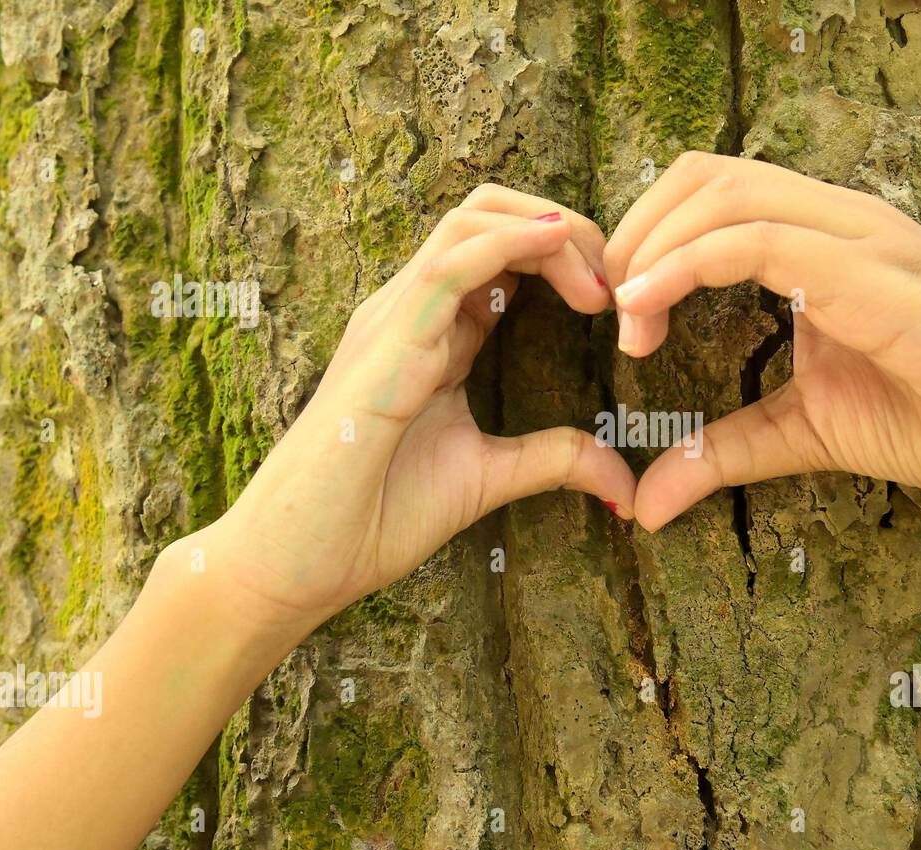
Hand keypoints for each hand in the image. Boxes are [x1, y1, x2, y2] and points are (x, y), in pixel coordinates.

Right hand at [196, 186, 634, 636]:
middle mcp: (412, 310)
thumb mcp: (487, 478)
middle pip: (489, 214)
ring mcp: (393, 320)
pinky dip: (508, 243)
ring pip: (470, 221)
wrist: (297, 564)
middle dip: (566, 225)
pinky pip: (448, 266)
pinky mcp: (385, 345)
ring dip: (548, 230)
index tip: (622, 300)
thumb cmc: (372, 517)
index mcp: (436, 331)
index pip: (503, 253)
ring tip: (601, 279)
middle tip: (621, 276)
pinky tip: (555, 247)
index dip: (568, 256)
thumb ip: (552, 462)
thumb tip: (623, 481)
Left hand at [603, 152, 920, 531]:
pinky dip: (690, 263)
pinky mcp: (878, 276)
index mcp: (822, 240)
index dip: (645, 236)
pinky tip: (652, 307)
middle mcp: (839, 220)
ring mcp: (862, 239)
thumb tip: (641, 505)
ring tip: (627, 318)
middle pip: (704, 173)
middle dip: (635, 230)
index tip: (618, 314)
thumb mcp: (802, 434)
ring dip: (654, 246)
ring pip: (727, 194)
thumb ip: (721, 454)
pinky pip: (764, 240)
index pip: (710, 192)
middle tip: (610, 307)